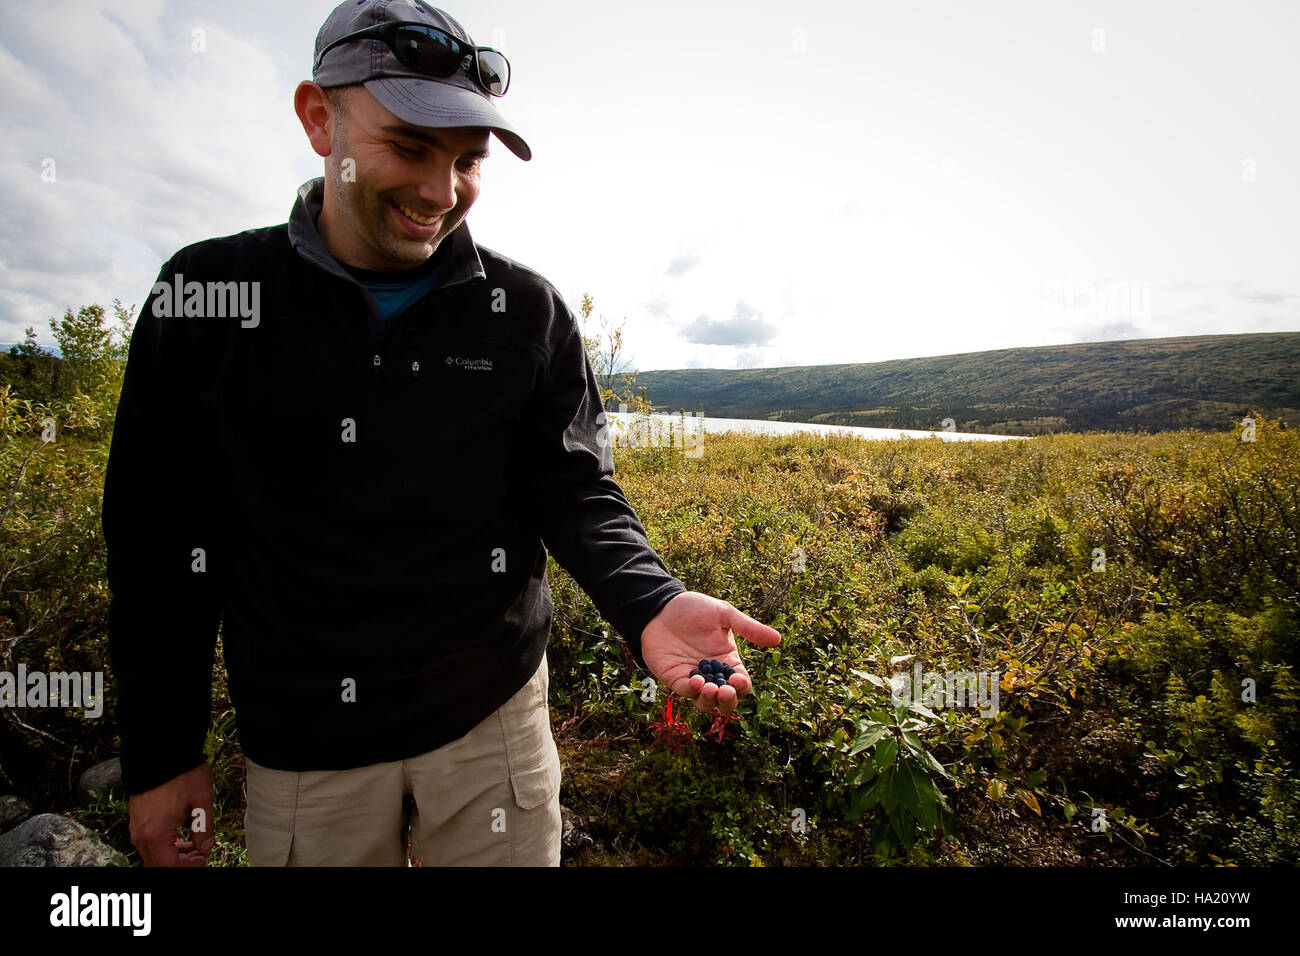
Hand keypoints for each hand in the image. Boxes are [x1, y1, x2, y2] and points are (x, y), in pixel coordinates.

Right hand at [127, 761, 215, 865]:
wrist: (160, 750)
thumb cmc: (180, 772)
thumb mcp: (201, 800)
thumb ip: (204, 829)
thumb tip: (205, 847)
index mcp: (155, 834)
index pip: (169, 866)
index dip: (189, 866)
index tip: (204, 858)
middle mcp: (141, 834)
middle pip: (158, 864)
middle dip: (180, 863)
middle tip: (200, 854)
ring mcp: (136, 827)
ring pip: (153, 855)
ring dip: (173, 855)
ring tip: (194, 844)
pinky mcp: (137, 818)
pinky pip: (148, 842)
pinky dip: (164, 845)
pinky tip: (180, 835)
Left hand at [641, 591, 781, 714]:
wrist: (661, 606)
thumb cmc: (693, 608)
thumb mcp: (724, 614)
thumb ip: (749, 628)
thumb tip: (778, 639)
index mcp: (728, 660)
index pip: (741, 684)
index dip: (742, 686)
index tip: (738, 679)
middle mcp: (713, 674)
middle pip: (725, 700)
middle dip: (728, 701)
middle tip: (725, 692)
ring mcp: (693, 678)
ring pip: (706, 703)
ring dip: (710, 701)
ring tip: (711, 689)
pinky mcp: (674, 678)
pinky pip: (685, 692)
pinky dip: (692, 691)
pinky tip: (696, 681)